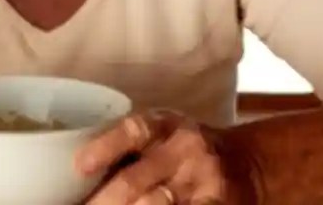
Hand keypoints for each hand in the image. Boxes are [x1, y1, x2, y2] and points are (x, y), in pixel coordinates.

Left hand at [77, 110, 259, 204]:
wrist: (248, 163)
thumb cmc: (187, 151)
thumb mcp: (163, 136)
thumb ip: (128, 150)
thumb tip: (75, 176)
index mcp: (164, 126)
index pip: (132, 132)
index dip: (104, 148)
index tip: (79, 166)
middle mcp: (183, 150)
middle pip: (135, 180)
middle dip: (104, 201)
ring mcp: (201, 180)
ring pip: (156, 204)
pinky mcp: (217, 204)